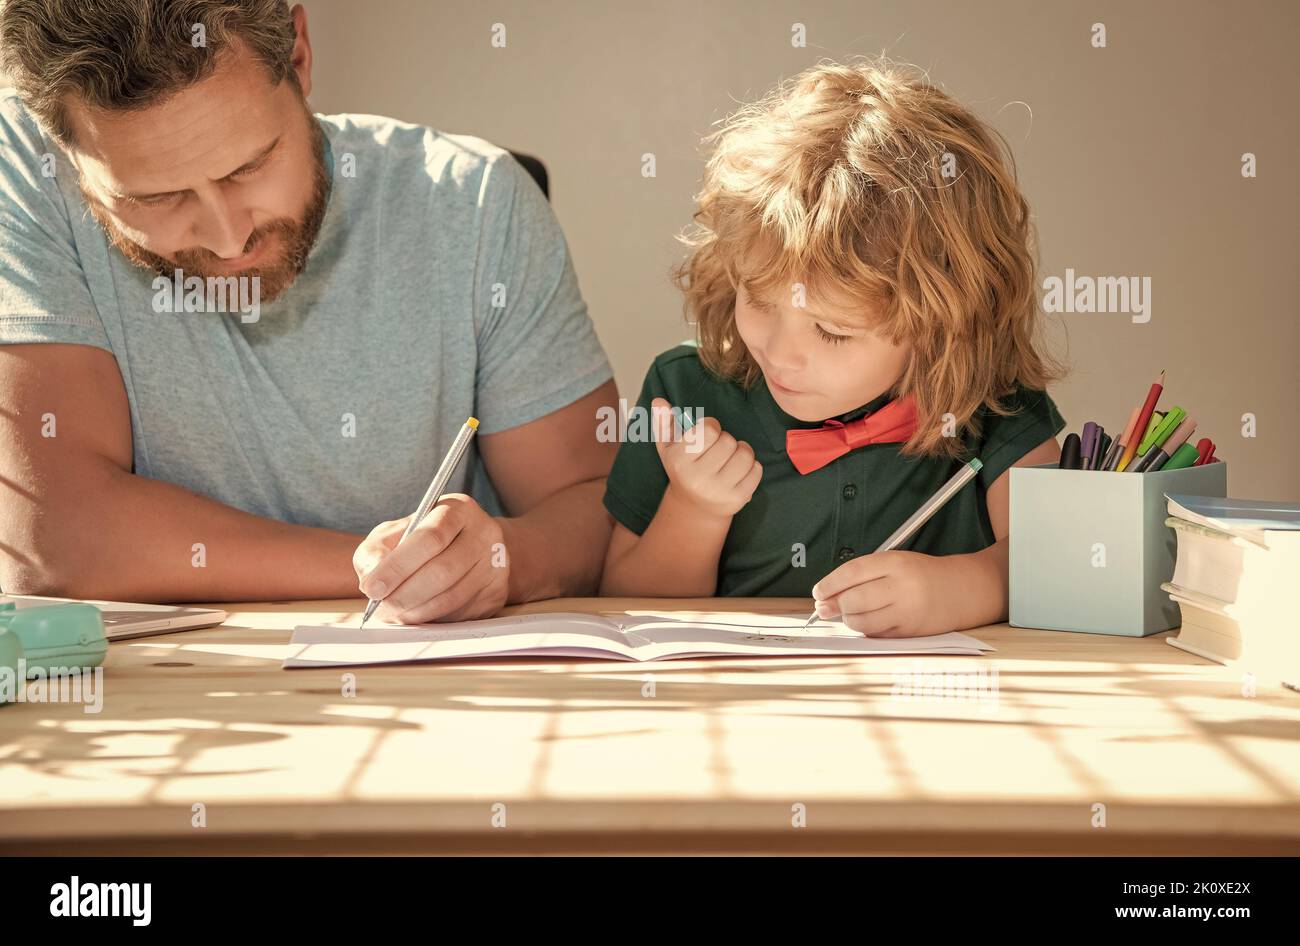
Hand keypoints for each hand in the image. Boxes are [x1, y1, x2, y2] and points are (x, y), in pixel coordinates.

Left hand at [353, 493, 509, 623]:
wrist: (470, 548)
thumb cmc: (424, 539)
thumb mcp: (396, 532)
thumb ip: (375, 551)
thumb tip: (371, 580)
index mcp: (458, 509)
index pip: (430, 538)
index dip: (398, 566)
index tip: (373, 587)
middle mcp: (484, 534)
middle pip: (443, 571)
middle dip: (404, 595)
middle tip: (382, 607)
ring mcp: (496, 565)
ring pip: (452, 598)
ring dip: (416, 612)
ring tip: (395, 612)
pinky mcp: (497, 593)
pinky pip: (461, 614)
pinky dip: (433, 619)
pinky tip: (418, 613)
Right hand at [651, 396, 761, 518]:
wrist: (694, 507)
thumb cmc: (683, 468)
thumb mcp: (668, 447)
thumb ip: (663, 422)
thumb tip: (659, 402)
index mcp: (679, 462)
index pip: (709, 430)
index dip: (712, 426)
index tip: (708, 433)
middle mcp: (697, 479)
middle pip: (728, 442)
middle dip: (726, 439)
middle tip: (719, 447)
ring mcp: (718, 491)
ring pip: (745, 455)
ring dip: (742, 450)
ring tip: (732, 456)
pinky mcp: (737, 500)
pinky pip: (756, 470)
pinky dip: (752, 466)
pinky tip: (740, 470)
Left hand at [811, 551, 961, 636]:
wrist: (962, 590)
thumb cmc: (920, 575)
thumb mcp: (894, 564)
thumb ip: (862, 576)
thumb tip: (825, 597)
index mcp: (895, 563)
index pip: (852, 573)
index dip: (829, 584)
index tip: (818, 592)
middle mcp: (902, 586)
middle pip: (854, 600)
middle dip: (834, 606)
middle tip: (825, 608)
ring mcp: (907, 611)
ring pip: (862, 622)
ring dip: (847, 620)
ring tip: (848, 614)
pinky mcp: (911, 631)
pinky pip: (876, 634)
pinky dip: (865, 629)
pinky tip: (868, 621)